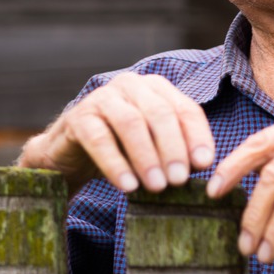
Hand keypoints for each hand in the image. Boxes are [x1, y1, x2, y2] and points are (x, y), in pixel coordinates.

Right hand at [18, 72, 215, 192]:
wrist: (69, 155)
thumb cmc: (120, 150)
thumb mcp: (152, 148)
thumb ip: (176, 150)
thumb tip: (201, 166)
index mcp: (156, 89)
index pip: (185, 109)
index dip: (197, 136)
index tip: (204, 165)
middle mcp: (130, 86)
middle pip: (159, 113)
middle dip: (172, 148)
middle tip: (179, 180)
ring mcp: (102, 98)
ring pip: (130, 122)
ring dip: (146, 156)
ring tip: (156, 186)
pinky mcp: (78, 117)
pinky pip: (99, 139)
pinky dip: (115, 164)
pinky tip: (127, 186)